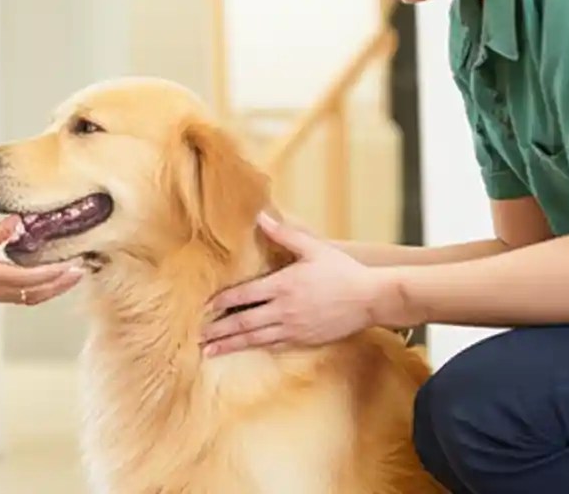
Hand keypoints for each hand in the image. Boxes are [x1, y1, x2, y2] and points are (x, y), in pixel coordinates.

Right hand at [0, 216, 83, 304]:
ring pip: (33, 297)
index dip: (55, 273)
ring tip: (72, 277)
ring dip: (55, 289)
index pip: (32, 278)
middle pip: (39, 292)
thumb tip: (15, 223)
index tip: (73, 264)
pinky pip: (25, 297)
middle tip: (82, 272)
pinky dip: (42, 291)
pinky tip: (48, 282)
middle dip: (62, 283)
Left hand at [200, 212, 392, 356]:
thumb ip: (285, 234)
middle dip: (219, 331)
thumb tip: (261, 216)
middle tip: (198, 338)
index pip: (243, 296)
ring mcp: (294, 328)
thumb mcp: (314, 248)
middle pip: (244, 323)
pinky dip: (257, 348)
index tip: (205, 308)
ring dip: (231, 346)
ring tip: (210, 352)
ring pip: (256, 339)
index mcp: (283, 286)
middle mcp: (284, 310)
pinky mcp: (305, 339)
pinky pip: (275, 346)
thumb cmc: (343, 271)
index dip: (222, 302)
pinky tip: (245, 350)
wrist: (371, 299)